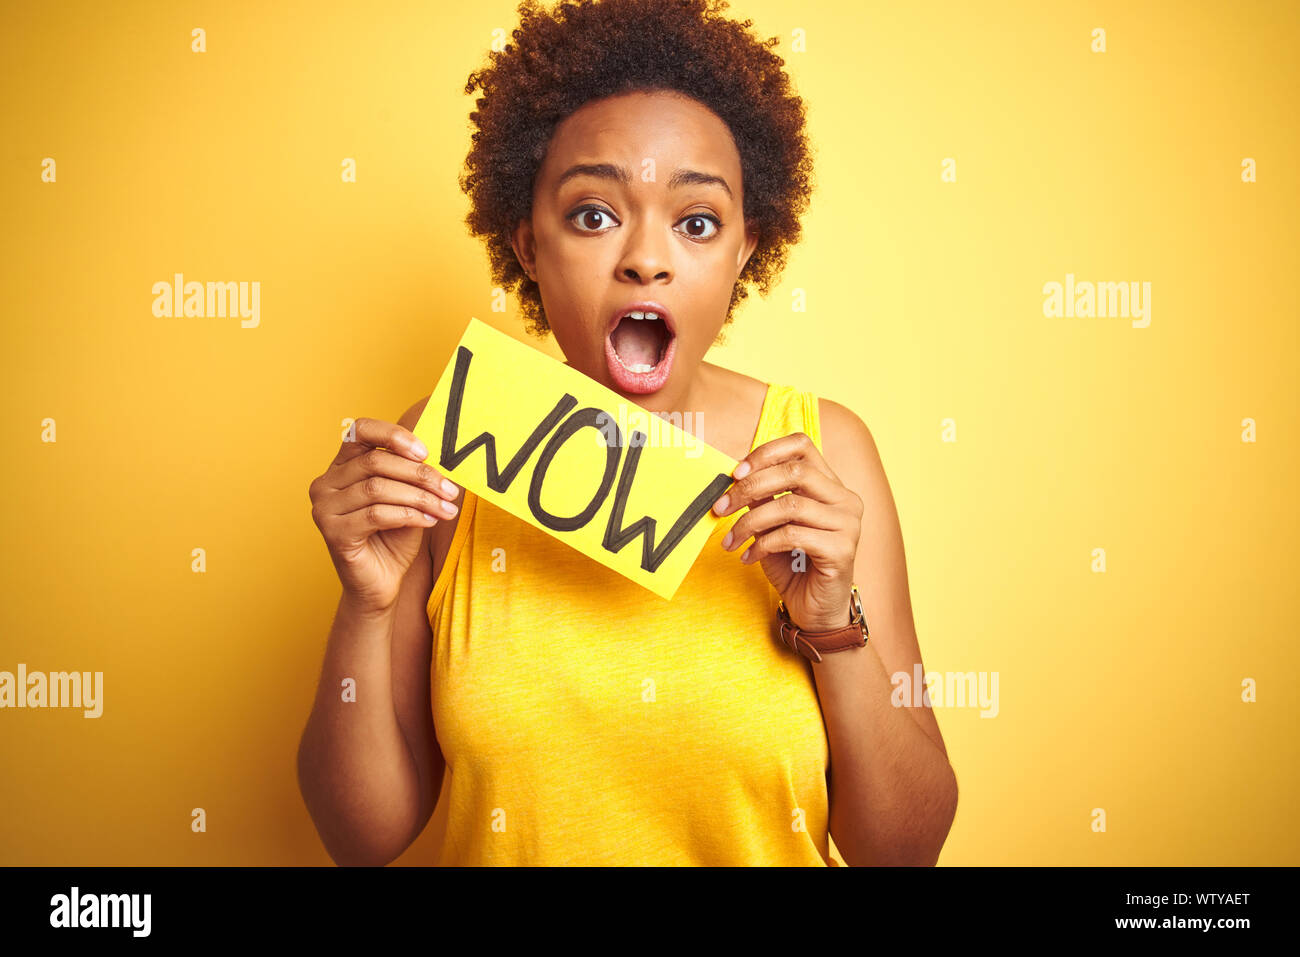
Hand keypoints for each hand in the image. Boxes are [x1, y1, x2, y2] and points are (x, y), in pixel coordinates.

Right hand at [308, 417, 460, 614]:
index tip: (426, 452)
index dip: (393, 435)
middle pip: (376, 462)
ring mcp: (324, 508)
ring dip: (420, 497)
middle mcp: (326, 483)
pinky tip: (429, 520)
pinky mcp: (332, 532)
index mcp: (341, 466)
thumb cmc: (394, 538)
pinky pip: (376, 514)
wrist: (381, 584)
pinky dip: (409, 515)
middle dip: (420, 474)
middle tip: (450, 490)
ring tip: (446, 508)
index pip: (360, 431)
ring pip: (378, 488)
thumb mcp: (408, 498)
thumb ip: (413, 476)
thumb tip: (439, 457)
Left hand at [713, 432, 863, 632]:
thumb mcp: (771, 526)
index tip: (736, 472)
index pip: (802, 446)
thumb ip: (761, 499)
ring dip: (750, 522)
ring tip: (731, 540)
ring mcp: (848, 524)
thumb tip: (736, 478)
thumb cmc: (794, 566)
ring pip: (789, 505)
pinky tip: (748, 557)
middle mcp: (845, 499)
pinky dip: (762, 544)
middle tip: (721, 507)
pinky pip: (792, 535)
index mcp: (831, 485)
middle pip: (795, 472)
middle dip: (750, 487)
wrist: (816, 612)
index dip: (766, 453)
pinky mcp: (842, 550)